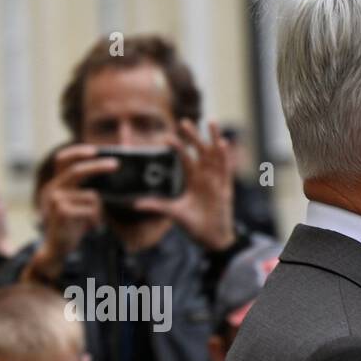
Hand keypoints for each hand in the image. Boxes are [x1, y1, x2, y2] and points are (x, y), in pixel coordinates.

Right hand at [27, 146, 114, 280]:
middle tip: (116, 164)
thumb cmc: (70, 225)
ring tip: (92, 222)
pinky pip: (90, 209)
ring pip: (92, 196)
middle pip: (78, 171)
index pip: (62, 160)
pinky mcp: (62, 212)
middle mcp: (52, 189)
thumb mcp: (76, 204)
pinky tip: (89, 227)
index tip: (94, 150)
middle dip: (98, 166)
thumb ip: (84, 189)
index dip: (77, 152)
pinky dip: (95, 219)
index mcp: (55, 185)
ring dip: (98, 210)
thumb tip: (106, 172)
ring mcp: (55, 200)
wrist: (57, 249)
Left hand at [132, 119, 235, 250]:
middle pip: (199, 151)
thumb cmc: (195, 225)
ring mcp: (216, 180)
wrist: (211, 239)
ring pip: (215, 154)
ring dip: (213, 138)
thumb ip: (157, 206)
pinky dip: (224, 156)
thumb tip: (135, 205)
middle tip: (184, 121)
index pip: (184, 159)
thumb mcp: (173, 213)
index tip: (166, 136)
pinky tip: (223, 143)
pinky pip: (225, 169)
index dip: (177, 147)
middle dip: (193, 136)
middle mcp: (205, 177)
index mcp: (193, 180)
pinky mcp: (225, 187)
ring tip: (211, 121)